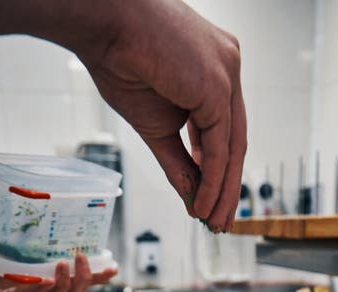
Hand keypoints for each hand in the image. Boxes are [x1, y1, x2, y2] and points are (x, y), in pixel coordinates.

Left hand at [0, 254, 116, 291]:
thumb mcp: (18, 255)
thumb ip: (33, 243)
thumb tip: (44, 212)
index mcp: (49, 285)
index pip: (79, 284)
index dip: (97, 279)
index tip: (113, 268)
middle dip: (85, 279)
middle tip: (82, 257)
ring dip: (64, 282)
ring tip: (63, 263)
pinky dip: (39, 289)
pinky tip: (46, 280)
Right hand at [71, 0, 246, 231]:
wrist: (103, 23)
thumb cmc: (119, 60)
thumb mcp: (155, 125)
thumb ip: (177, 160)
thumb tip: (190, 197)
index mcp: (215, 71)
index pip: (224, 130)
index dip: (218, 170)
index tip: (209, 199)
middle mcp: (228, 69)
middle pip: (235, 141)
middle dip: (227, 186)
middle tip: (220, 220)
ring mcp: (227, 76)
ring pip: (232, 148)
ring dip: (223, 191)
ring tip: (213, 221)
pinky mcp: (219, 88)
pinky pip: (220, 147)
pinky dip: (213, 180)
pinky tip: (203, 205)